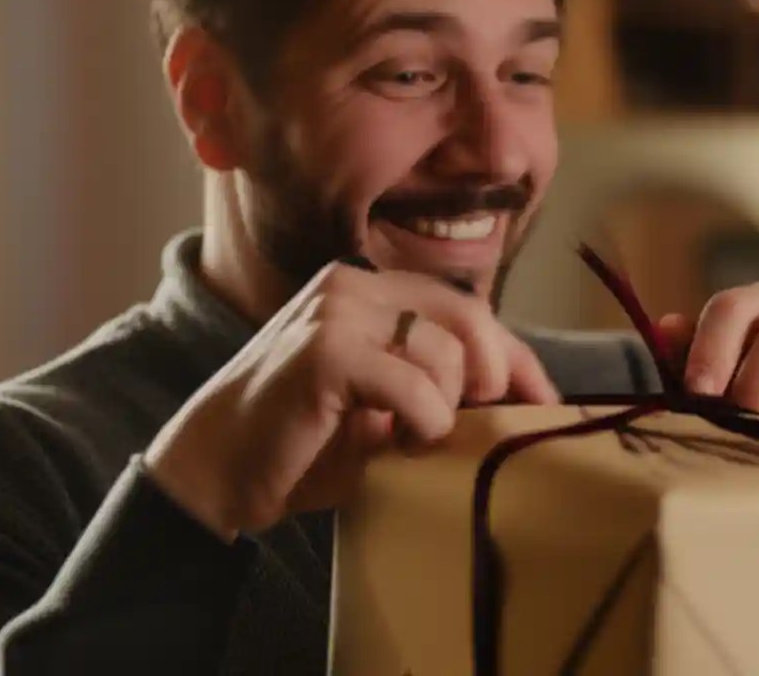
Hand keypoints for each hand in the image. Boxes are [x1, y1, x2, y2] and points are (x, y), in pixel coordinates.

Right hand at [145, 262, 559, 540]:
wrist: (215, 472)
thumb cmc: (302, 444)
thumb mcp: (381, 406)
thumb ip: (432, 383)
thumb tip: (515, 393)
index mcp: (367, 291)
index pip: (465, 309)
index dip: (513, 354)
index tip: (543, 400)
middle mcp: (352, 286)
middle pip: (468, 318)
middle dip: (494, 377)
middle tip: (482, 423)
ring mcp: (335, 311)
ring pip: (445, 354)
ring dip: (443, 412)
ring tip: (409, 441)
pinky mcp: (324, 350)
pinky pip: (414, 385)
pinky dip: (422, 423)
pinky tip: (396, 444)